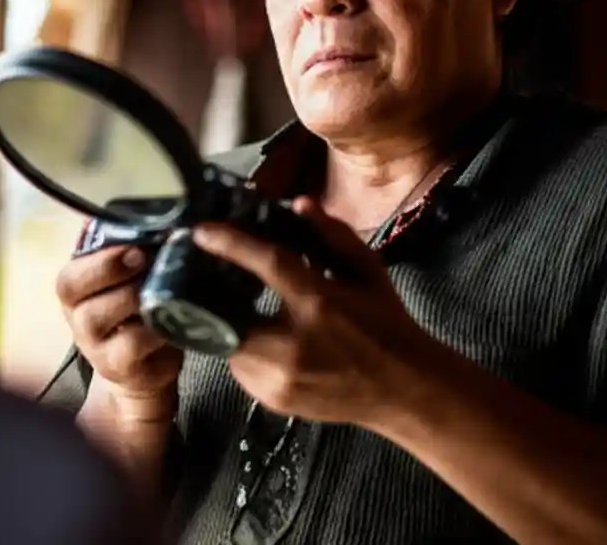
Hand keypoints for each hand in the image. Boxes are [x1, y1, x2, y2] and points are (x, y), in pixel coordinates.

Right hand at [56, 246, 182, 422]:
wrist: (149, 364)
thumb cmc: (142, 310)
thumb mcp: (134, 278)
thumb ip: (133, 250)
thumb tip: (159, 218)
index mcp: (78, 289)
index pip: (69, 272)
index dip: (98, 257)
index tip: (132, 245)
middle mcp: (77, 316)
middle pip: (73, 289)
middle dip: (110, 269)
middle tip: (144, 258)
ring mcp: (92, 344)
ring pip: (96, 316)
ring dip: (129, 296)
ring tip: (159, 287)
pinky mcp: (116, 366)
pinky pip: (128, 345)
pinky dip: (150, 329)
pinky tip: (168, 318)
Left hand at [192, 198, 438, 426]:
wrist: (405, 390)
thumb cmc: (386, 324)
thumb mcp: (368, 271)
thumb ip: (333, 235)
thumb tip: (299, 204)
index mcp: (319, 304)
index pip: (268, 263)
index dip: (231, 243)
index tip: (201, 230)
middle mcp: (292, 346)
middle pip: (229, 310)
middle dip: (217, 293)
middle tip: (212, 275)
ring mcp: (279, 380)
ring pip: (228, 342)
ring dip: (231, 322)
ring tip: (245, 308)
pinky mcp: (272, 401)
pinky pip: (240, 367)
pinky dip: (245, 348)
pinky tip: (264, 339)